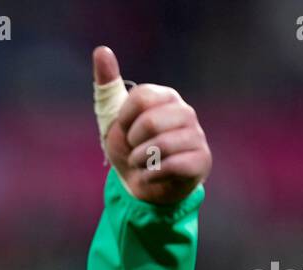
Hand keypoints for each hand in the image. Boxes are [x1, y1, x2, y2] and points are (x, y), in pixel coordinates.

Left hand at [95, 46, 210, 204]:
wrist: (142, 186)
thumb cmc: (130, 149)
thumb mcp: (112, 118)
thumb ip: (107, 84)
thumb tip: (101, 50)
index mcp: (165, 97)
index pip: (140, 97)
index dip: (124, 120)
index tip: (126, 130)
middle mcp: (185, 112)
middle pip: (150, 121)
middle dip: (132, 143)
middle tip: (136, 150)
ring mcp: (196, 135)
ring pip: (160, 145)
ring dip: (140, 161)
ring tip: (143, 163)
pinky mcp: (201, 160)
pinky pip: (171, 165)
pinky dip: (152, 175)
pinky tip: (152, 175)